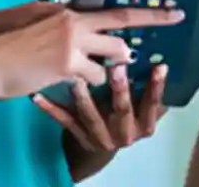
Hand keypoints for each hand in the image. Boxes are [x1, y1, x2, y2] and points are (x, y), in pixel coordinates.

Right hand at [0, 7, 184, 99]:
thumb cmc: (4, 45)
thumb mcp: (34, 22)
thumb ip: (59, 22)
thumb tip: (75, 20)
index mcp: (66, 10)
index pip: (111, 8)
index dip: (144, 10)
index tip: (170, 10)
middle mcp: (72, 21)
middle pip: (122, 24)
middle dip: (147, 28)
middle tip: (166, 29)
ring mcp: (71, 42)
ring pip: (112, 55)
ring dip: (109, 69)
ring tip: (91, 73)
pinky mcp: (65, 64)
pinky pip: (94, 77)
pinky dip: (90, 85)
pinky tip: (70, 84)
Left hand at [32, 62, 168, 152]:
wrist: (98, 147)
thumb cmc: (122, 114)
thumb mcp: (139, 105)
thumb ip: (145, 85)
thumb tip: (157, 50)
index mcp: (144, 123)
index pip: (153, 104)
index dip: (157, 86)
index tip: (160, 65)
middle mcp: (125, 133)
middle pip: (123, 110)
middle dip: (121, 88)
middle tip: (117, 65)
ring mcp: (101, 137)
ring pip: (92, 116)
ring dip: (84, 97)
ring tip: (76, 79)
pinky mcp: (79, 137)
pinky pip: (64, 121)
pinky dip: (51, 108)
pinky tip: (39, 96)